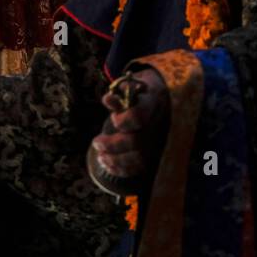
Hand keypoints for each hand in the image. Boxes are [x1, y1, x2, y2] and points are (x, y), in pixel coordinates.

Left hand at [91, 67, 169, 181]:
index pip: (138, 117)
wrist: (156, 100)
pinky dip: (120, 170)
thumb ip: (120, 93)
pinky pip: (138, 168)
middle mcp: (160, 123)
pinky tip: (107, 164)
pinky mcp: (155, 154)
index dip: (122, 121)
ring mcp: (159, 140)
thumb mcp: (130, 86)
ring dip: (114, 160)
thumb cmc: (138, 92)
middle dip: (112, 145)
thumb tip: (108, 100)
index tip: (113, 118)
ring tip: (100, 156)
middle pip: (136, 141)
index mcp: (154, 101)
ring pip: (138, 158)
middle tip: (96, 143)